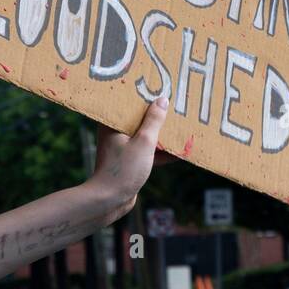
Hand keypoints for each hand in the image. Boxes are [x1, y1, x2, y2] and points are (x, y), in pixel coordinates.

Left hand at [88, 98, 168, 221]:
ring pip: (145, 136)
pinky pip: (147, 152)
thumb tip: (162, 100)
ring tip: (179, 126)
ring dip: (161, 134)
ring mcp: (122, 149)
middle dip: (156, 114)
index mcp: (112, 123)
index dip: (144, 94)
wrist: (109, 201)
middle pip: (139, 118)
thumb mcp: (144, 142)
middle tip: (173, 103)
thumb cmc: (124, 170)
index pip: (129, 102)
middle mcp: (115, 133)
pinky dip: (161, 152)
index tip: (159, 86)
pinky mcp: (129, 162)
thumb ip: (154, 121)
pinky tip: (179, 152)